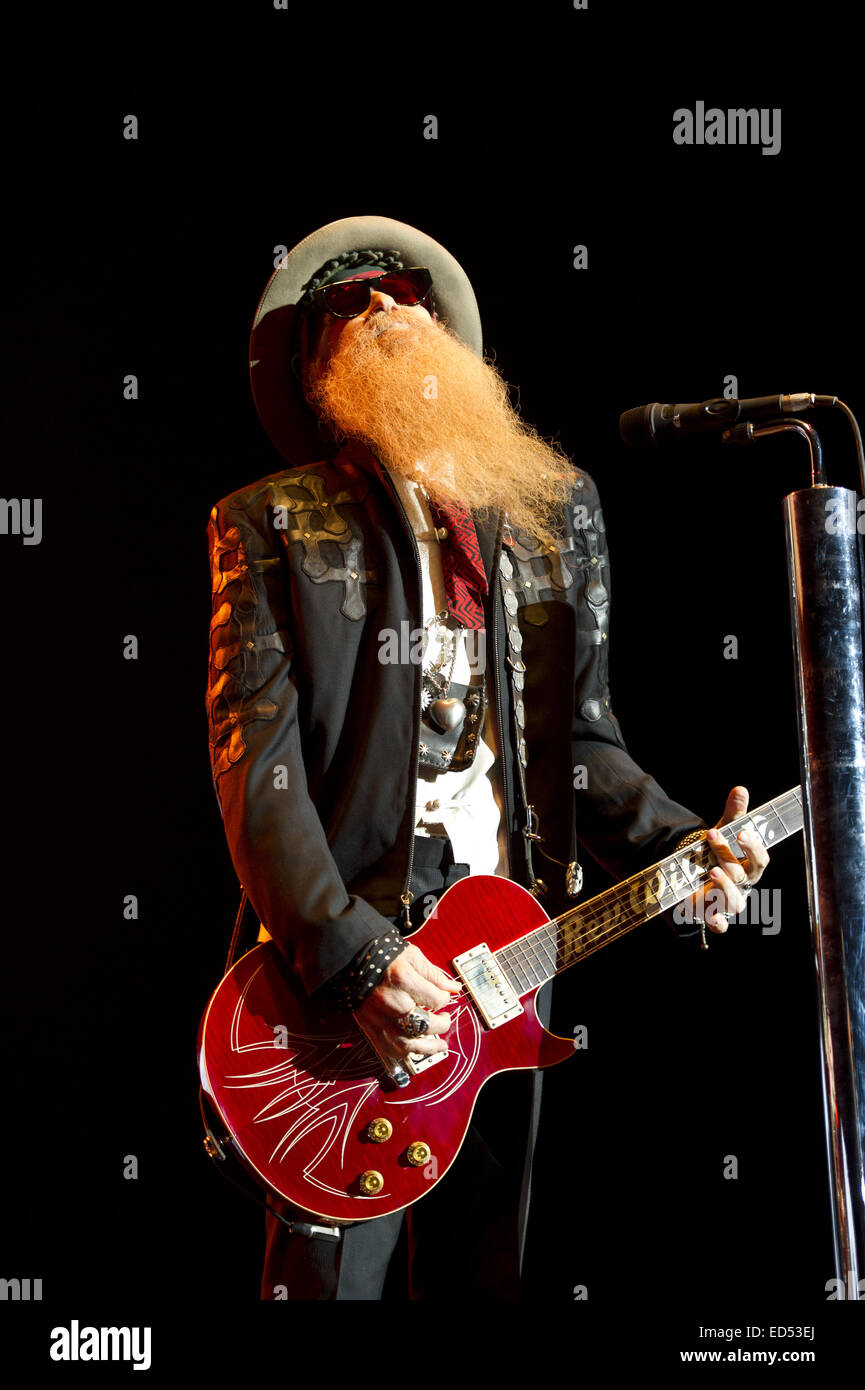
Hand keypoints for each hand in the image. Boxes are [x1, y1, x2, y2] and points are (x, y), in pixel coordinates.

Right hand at [353, 942, 461, 1060]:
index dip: (445, 1000)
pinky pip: (387, 1048)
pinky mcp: (368, 1025)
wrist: (350, 959)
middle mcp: (390, 1000)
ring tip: (440, 1046)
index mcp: (402, 979)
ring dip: (428, 1048)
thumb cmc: (382, 955)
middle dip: (441, 1025)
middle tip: (445, 1019)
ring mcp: (378, 1016)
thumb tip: (453, 989)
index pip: (436, 1000)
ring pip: (407, 1043)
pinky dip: (402, 1053)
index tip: (443, 996)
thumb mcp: (411, 956)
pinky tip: (414, 1050)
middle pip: (424, 1025)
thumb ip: (434, 974)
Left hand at [689, 785, 769, 932]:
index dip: (752, 846)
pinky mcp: (713, 914)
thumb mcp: (724, 832)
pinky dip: (717, 923)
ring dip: (725, 886)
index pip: (760, 859)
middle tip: (712, 837)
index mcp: (750, 866)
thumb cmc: (718, 854)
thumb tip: (740, 789)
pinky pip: (720, 925)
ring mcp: (728, 902)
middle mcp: (743, 886)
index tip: (740, 831)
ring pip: (734, 901)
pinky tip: (711, 917)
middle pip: (741, 874)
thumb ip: (733, 814)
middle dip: (728, 855)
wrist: (697, 876)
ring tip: (713, 871)